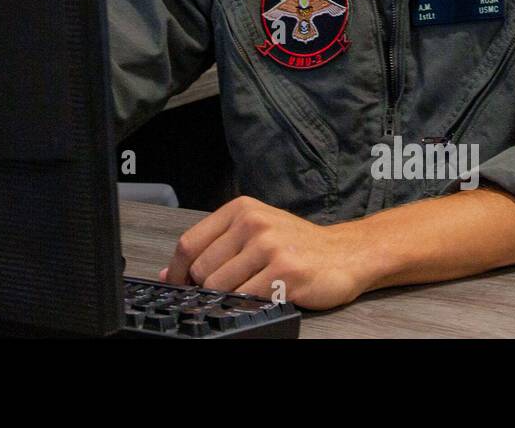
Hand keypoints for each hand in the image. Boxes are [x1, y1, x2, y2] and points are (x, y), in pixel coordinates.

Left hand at [158, 196, 371, 309]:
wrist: (345, 254)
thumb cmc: (297, 245)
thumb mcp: (253, 233)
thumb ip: (213, 247)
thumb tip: (169, 272)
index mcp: (240, 209)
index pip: (189, 243)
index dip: (177, 271)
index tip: (177, 286)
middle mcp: (253, 223)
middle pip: (202, 269)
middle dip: (206, 288)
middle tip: (225, 291)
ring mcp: (269, 246)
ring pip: (220, 287)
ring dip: (229, 297)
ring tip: (250, 290)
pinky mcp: (285, 272)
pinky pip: (246, 298)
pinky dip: (248, 304)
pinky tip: (264, 295)